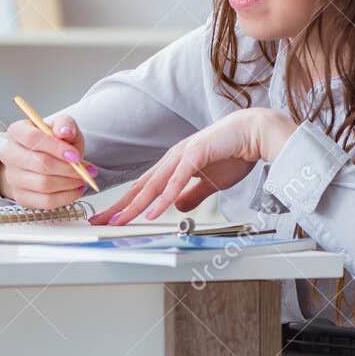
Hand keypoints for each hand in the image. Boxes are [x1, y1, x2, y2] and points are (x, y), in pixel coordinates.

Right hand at [0, 113, 98, 208]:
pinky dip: (66, 197)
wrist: (46, 160)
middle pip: (39, 164)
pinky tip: (75, 189)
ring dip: (69, 183)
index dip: (56, 147)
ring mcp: (12, 177)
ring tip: (82, 178)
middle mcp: (9, 154)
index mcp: (17, 131)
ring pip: (43, 184)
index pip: (32, 138)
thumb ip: (65, 125)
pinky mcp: (21, 196)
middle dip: (67, 169)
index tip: (75, 155)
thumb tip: (65, 131)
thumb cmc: (54, 142)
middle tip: (85, 170)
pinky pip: (45, 201)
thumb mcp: (63, 127)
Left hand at [91, 108, 296, 224]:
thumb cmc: (235, 153)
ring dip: (135, 205)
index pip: (143, 188)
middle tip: (99, 222)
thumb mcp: (210, 183)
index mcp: (173, 164)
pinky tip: (153, 211)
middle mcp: (172, 158)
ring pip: (154, 185)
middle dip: (119, 206)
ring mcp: (183, 155)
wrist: (255, 132)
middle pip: (140, 187)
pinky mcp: (196, 155)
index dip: (125, 205)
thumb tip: (179, 208)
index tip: (110, 219)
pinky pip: (177, 181)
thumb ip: (193, 195)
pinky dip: (164, 197)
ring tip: (119, 220)